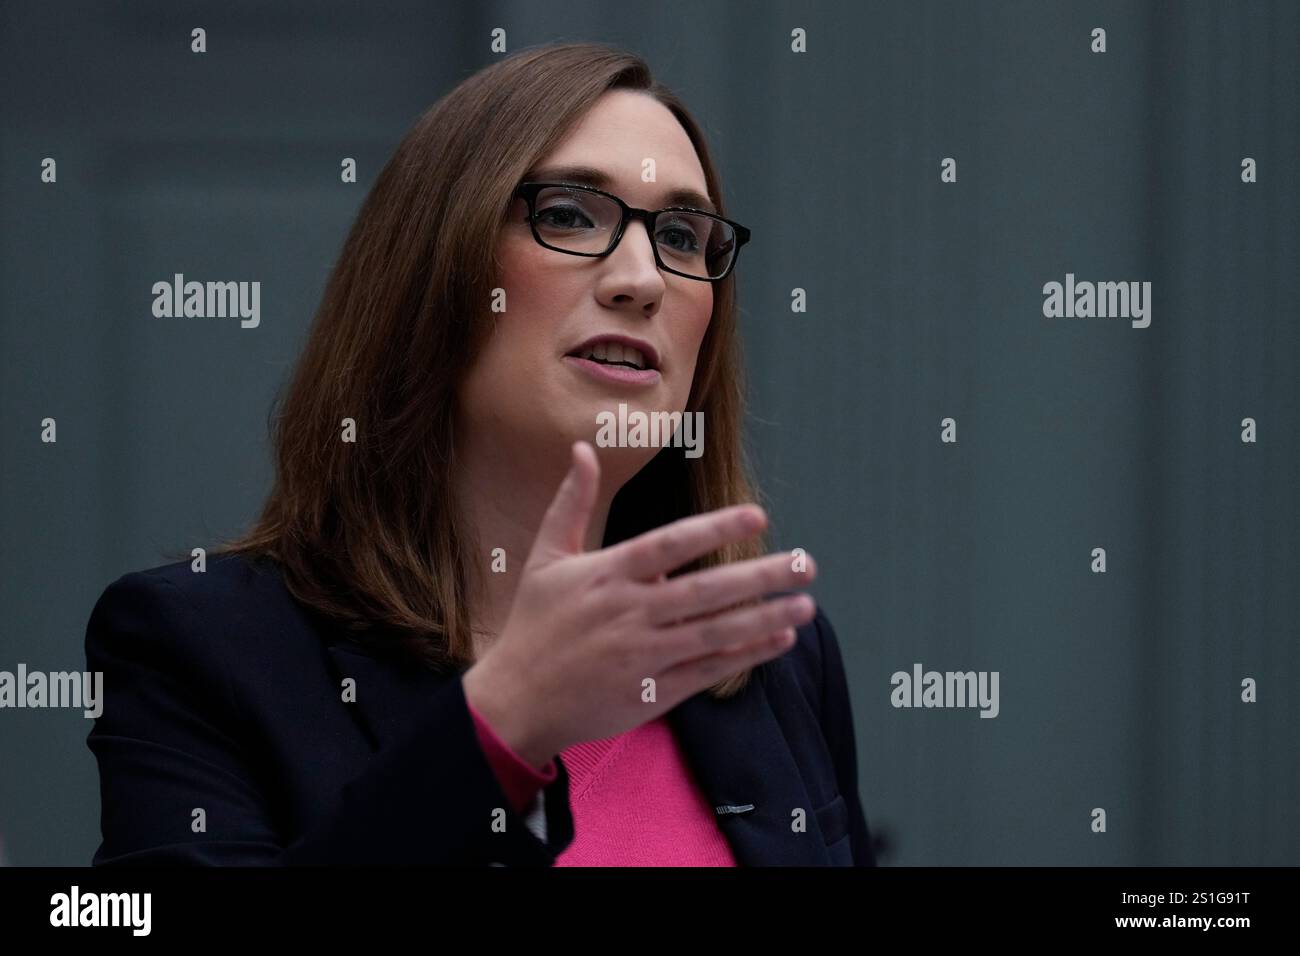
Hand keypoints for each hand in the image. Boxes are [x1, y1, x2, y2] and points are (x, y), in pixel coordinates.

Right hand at [461, 440, 816, 767]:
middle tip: (806, 563)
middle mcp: (630, 613)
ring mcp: (643, 656)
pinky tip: (777, 640)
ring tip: (805, 604)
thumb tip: (582, 448)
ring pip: (714, 634)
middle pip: (705, 592)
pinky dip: (744, 656)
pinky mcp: (651, 693)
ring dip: (763, 618)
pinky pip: (707, 672)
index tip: (758, 516)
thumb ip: (571, 502)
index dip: (715, 529)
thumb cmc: (533, 624)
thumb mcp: (545, 557)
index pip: (670, 545)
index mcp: (607, 575)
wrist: (516, 701)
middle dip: (760, 577)